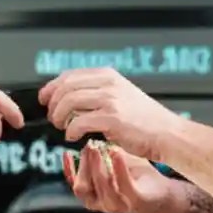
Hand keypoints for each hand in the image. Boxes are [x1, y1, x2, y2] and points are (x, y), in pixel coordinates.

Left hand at [40, 67, 183, 160]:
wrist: (167, 133)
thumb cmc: (144, 120)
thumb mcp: (121, 94)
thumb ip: (97, 92)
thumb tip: (68, 95)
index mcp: (108, 75)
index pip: (69, 75)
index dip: (52, 87)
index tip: (44, 98)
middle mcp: (108, 84)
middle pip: (65, 87)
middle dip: (53, 104)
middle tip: (53, 118)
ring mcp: (110, 100)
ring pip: (69, 102)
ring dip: (59, 117)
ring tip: (62, 127)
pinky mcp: (112, 120)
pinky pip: (78, 122)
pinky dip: (70, 131)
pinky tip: (73, 137)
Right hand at [64, 140, 177, 212]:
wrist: (165, 194)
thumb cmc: (138, 178)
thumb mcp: (114, 163)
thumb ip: (100, 153)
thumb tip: (86, 130)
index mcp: (96, 195)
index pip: (75, 183)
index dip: (69, 168)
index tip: (67, 151)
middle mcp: (104, 202)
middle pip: (83, 186)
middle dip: (83, 164)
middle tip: (86, 145)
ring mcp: (119, 204)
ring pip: (101, 186)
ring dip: (97, 165)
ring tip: (97, 147)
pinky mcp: (135, 201)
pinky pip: (123, 185)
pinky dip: (118, 168)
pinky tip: (116, 152)